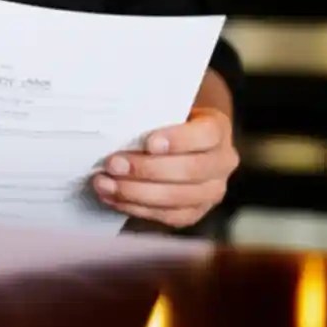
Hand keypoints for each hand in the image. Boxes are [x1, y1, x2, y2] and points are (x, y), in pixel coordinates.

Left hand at [93, 107, 238, 228]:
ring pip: (177, 197)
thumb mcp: (164, 111)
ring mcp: (211, 191)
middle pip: (190, 170)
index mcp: (217, 130)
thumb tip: (116, 123)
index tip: (149, 143)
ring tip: (104, 183)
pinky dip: (135, 207)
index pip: (206, 135)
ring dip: (135, 192)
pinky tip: (112, 197)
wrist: (180, 144)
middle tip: (112, 164)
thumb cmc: (166, 122)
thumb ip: (151, 117)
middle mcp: (222, 163)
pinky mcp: (194, 212)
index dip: (179, 140)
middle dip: (146, 169)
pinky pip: (167, 215)